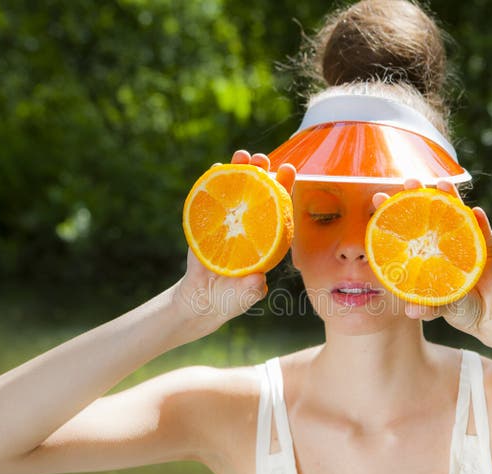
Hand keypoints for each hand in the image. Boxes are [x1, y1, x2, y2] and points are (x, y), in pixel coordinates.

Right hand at [172, 151, 295, 340]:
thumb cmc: (231, 299)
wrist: (203, 300)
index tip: (289, 169)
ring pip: (237, 191)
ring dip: (239, 171)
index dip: (285, 189)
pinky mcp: (207, 223)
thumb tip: (258, 278)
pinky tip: (216, 168)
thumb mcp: (244, 296)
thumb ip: (251, 289)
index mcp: (267, 239)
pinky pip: (212, 200)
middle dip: (263, 172)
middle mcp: (251, 226)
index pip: (280, 209)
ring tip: (240, 154)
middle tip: (262, 157)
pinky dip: (214, 183)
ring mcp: (229, 221)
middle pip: (260, 194)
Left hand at [371, 178, 491, 343]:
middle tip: (410, 182)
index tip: (377, 198)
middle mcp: (442, 239)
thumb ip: (428, 307)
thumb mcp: (440, 307)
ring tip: (443, 184)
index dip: (391, 211)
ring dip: (450, 197)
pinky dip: (481, 221)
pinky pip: (483, 230)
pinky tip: (477, 213)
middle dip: (419, 194)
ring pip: (456, 213)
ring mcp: (465, 237)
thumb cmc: (458, 306)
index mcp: (425, 250)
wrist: (490, 313)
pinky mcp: (486, 243)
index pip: (405, 226)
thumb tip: (411, 311)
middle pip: (428, 211)